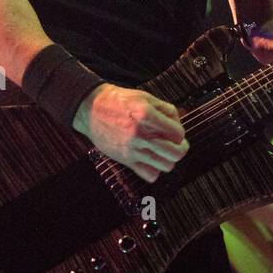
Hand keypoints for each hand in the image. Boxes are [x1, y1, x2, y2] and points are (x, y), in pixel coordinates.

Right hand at [73, 85, 187, 182]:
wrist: (92, 109)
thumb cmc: (120, 101)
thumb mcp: (146, 97)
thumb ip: (166, 110)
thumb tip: (180, 124)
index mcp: (146, 115)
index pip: (178, 133)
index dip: (179, 132)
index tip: (174, 131)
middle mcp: (140, 133)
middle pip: (175, 153)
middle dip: (180, 149)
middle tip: (177, 144)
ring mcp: (132, 149)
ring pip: (165, 166)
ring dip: (168, 159)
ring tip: (163, 151)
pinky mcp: (125, 159)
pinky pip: (149, 175)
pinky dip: (154, 170)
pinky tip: (151, 159)